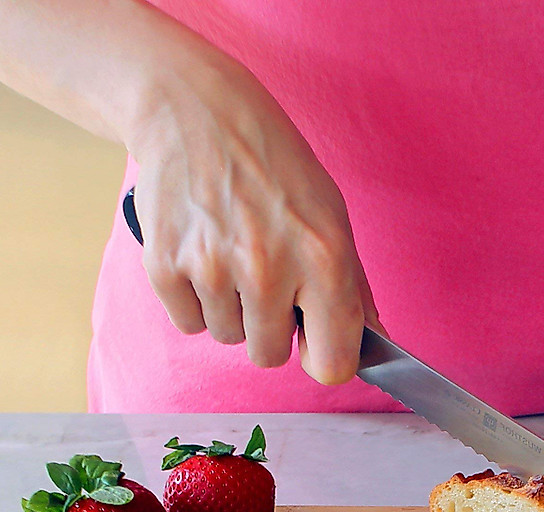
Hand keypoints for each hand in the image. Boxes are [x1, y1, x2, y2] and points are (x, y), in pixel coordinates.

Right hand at [130, 60, 380, 383]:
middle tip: (266, 276)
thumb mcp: (333, 218)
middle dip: (270, 326)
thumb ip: (355, 291)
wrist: (197, 112)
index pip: (332, 366)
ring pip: (228, 337)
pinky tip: (203, 253)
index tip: (314, 340)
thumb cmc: (275, 169)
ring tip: (232, 253)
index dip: (323, 356)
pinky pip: (188, 323)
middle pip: (270, 356)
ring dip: (232, 309)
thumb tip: (378, 348)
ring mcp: (213, 268)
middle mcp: (268, 268)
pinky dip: (195, 299)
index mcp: (324, 260)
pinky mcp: (165, 265)